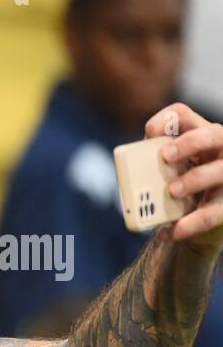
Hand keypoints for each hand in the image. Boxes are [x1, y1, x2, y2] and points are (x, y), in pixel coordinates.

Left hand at [146, 104, 222, 254]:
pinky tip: (170, 232)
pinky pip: (213, 213)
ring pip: (220, 171)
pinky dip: (190, 224)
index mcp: (197, 136)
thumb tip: (131, 175)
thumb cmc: (183, 183)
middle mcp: (220, 150)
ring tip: (172, 191)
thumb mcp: (171, 170)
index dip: (165, 119)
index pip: (182, 115)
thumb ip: (154, 166)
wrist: (204, 215)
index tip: (150, 133)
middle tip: (165, 156)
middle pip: (214, 134)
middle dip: (190, 143)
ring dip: (194, 179)